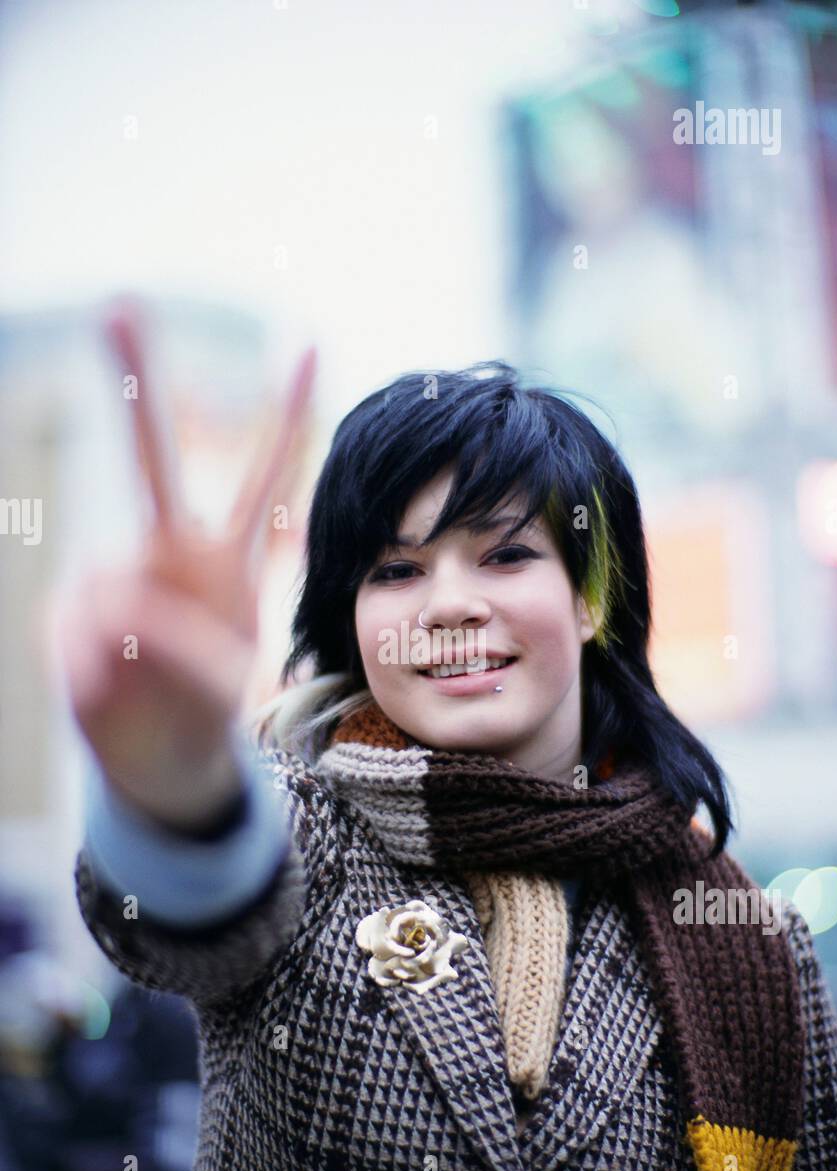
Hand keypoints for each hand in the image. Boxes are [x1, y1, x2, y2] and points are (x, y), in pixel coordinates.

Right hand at [48, 297, 315, 828]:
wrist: (160, 752)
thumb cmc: (203, 701)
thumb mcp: (221, 679)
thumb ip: (180, 641)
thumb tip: (103, 597)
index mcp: (228, 556)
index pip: (266, 476)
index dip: (287, 413)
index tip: (312, 342)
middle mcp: (173, 551)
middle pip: (155, 464)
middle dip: (136, 384)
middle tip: (119, 302)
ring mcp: (121, 577)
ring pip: (117, 591)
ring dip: (137, 647)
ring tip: (148, 678)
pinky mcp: (74, 612)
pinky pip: (82, 632)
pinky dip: (97, 666)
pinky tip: (113, 678)